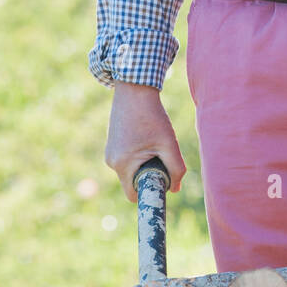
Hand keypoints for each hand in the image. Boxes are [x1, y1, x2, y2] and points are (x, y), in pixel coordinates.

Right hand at [104, 82, 186, 197]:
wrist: (134, 90)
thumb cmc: (153, 117)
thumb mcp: (169, 144)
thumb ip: (176, 169)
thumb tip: (175, 189)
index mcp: (122, 164)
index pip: (133, 196)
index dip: (149, 193)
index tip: (163, 183)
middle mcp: (111, 161)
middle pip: (134, 182)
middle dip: (149, 175)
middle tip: (162, 156)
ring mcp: (109, 152)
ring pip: (131, 170)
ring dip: (145, 163)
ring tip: (153, 142)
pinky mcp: (112, 145)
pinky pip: (127, 160)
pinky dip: (139, 155)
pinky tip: (145, 136)